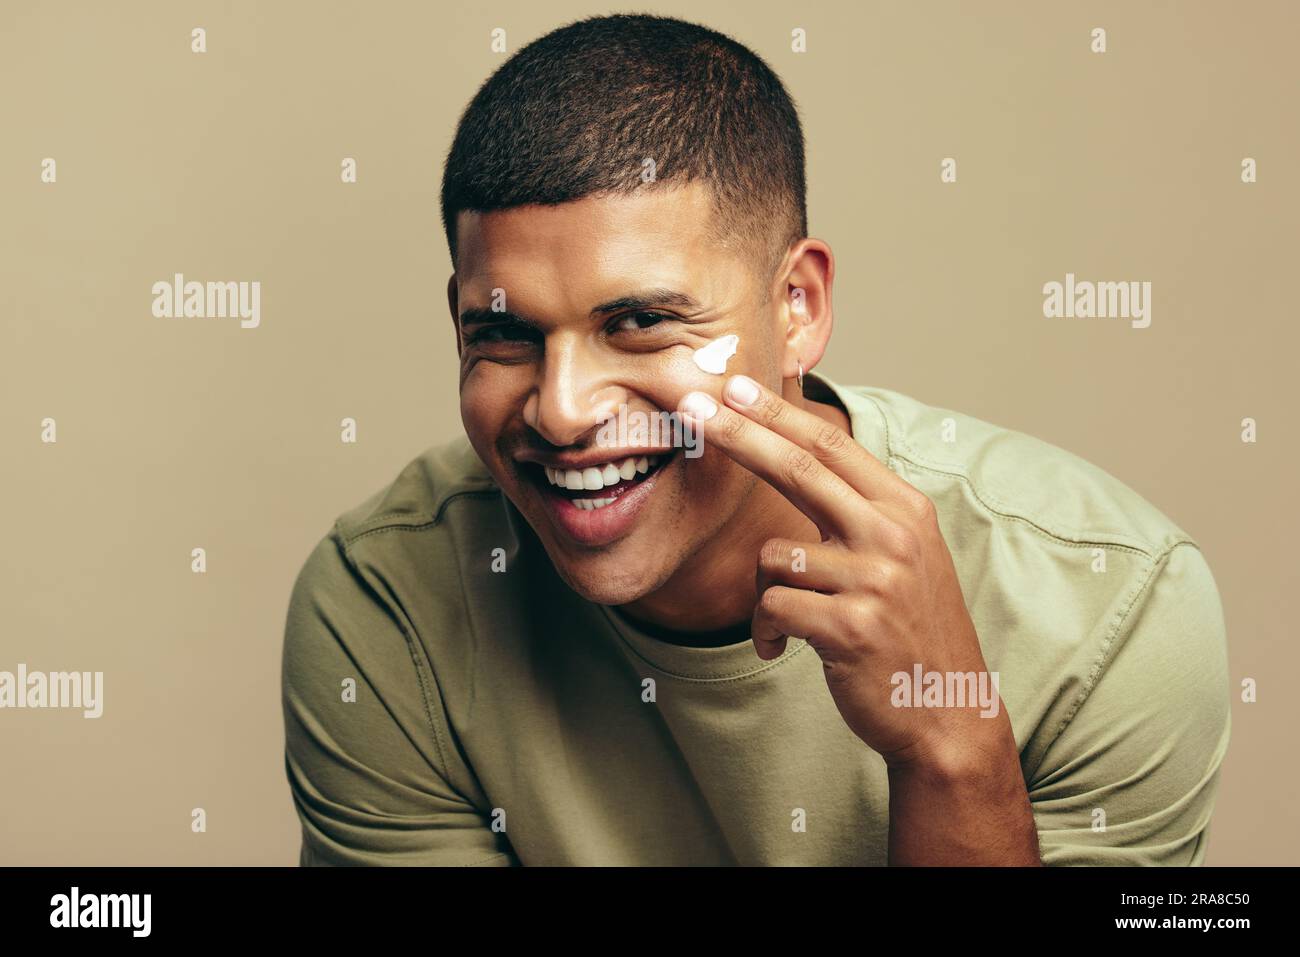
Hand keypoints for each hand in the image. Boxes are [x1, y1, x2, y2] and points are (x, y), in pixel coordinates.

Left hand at [678, 374, 1002, 773]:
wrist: (947, 713)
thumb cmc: (909, 632)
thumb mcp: (902, 557)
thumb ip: (859, 511)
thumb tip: (799, 458)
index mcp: (905, 509)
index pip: (831, 446)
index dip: (777, 414)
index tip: (735, 388)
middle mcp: (894, 535)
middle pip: (799, 469)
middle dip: (739, 435)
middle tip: (692, 408)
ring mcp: (874, 579)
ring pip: (773, 555)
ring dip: (764, 592)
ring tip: (788, 622)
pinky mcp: (849, 626)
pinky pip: (772, 607)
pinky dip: (767, 630)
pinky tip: (785, 649)